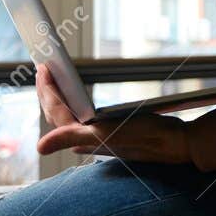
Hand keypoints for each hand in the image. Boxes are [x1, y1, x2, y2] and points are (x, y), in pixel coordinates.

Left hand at [34, 63, 195, 161]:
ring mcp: (97, 137)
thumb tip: (39, 147)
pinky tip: (77, 99)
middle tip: (43, 70)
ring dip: (59, 98)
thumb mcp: (107, 133)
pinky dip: (74, 104)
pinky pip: (82, 117)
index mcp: (82, 136)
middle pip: (58, 113)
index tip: (42, 67)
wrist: (176, 143)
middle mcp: (86, 139)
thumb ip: (71, 137)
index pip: (54, 110)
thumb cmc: (145, 135)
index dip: (45, 89)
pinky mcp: (109, 134)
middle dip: (47, 92)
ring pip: (68, 116)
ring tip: (54, 81)